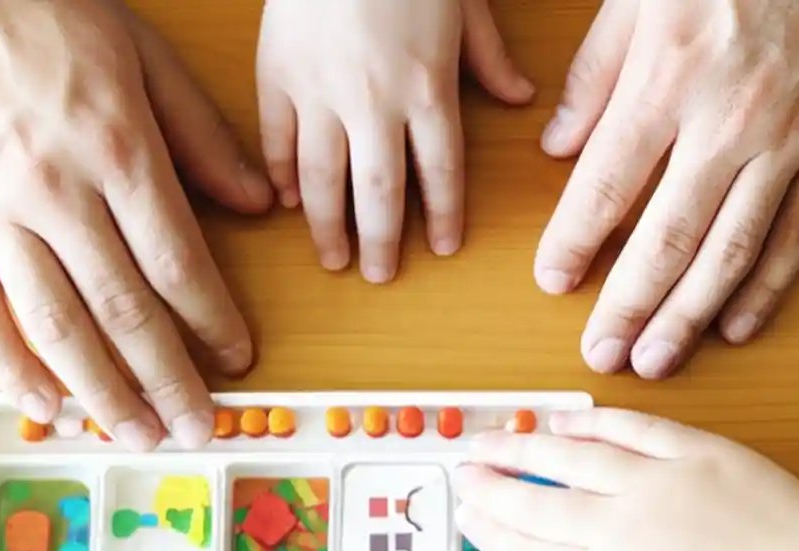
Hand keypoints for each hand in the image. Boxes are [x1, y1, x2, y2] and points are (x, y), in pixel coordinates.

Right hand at [0, 0, 271, 449]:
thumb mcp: (146, 57)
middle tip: (200, 429)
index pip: (177, 261)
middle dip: (169, 379)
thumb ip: (204, 138)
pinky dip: (8, 364)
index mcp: (118, 150)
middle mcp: (55, 191)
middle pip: (124, 308)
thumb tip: (259, 205)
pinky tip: (44, 405)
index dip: (213, 320)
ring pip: (54, 323)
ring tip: (137, 434)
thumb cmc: (47, 12)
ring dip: (101, 390)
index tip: (239, 358)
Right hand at [257, 0, 533, 281]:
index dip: (442, 216)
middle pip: (380, 190)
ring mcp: (320, 91)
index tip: (440, 250)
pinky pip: (278, 138)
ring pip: (324, 177)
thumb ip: (488, 55)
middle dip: (382, 240)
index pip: (441, 172)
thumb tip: (522, 98)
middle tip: (379, 276)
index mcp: (429, 87)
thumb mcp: (465, 0)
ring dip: (329, 224)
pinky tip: (287, 202)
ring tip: (333, 258)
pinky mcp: (277, 74)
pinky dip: (282, 172)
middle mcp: (375, 102)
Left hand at [535, 0, 798, 377]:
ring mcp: (793, 139)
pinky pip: (798, 235)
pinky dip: (766, 289)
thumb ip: (595, 74)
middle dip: (626, 306)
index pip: (605, 183)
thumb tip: (556, 146)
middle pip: (666, 238)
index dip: (573, 242)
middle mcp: (730, 119)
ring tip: (656, 361)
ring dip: (689, 317)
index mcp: (669, 77)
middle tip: (599, 355)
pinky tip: (736, 328)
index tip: (553, 283)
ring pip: (732, 251)